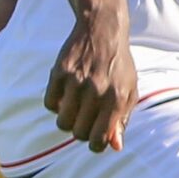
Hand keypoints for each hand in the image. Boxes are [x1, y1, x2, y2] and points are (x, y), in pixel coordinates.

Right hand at [44, 11, 136, 151]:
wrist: (102, 30)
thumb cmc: (119, 65)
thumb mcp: (129, 91)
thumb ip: (122, 120)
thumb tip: (114, 147)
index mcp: (117, 99)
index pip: (100, 139)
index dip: (96, 145)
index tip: (94, 140)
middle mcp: (97, 92)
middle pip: (78, 133)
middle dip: (80, 133)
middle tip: (84, 121)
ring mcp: (76, 82)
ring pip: (62, 122)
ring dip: (67, 120)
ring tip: (75, 108)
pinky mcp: (59, 72)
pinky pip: (49, 104)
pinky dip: (56, 104)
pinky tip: (65, 95)